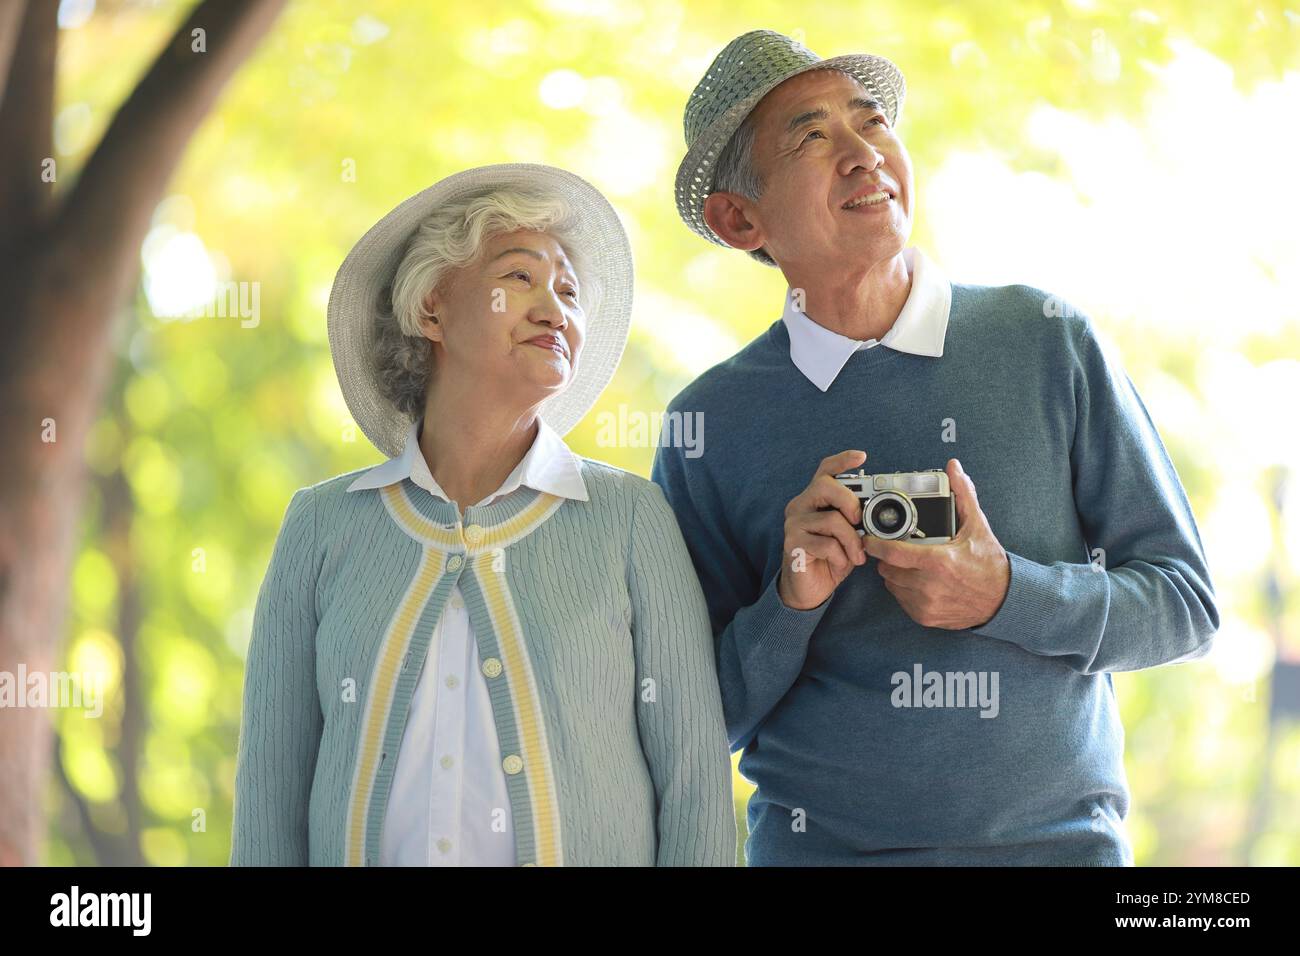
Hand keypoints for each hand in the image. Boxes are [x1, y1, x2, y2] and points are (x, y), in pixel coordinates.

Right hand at [778, 450, 868, 610]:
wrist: (809, 590)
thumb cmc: (830, 559)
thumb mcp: (849, 536)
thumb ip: (857, 521)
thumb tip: (878, 514)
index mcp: (815, 499)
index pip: (825, 471)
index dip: (842, 461)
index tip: (861, 456)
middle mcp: (800, 506)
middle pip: (825, 486)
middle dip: (850, 502)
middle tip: (860, 520)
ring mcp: (793, 523)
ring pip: (831, 520)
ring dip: (852, 542)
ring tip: (856, 556)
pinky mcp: (792, 543)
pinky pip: (827, 544)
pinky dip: (841, 557)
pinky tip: (840, 564)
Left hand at [863, 459, 1010, 629]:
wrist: (1004, 600)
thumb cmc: (990, 564)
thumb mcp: (977, 527)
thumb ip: (963, 495)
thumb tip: (954, 468)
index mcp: (938, 562)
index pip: (892, 553)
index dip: (875, 544)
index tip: (869, 538)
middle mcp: (929, 586)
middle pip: (888, 569)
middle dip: (889, 557)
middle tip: (899, 549)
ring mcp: (927, 604)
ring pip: (892, 585)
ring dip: (895, 574)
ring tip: (910, 564)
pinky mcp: (926, 618)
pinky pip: (902, 601)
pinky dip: (904, 590)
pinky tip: (917, 581)